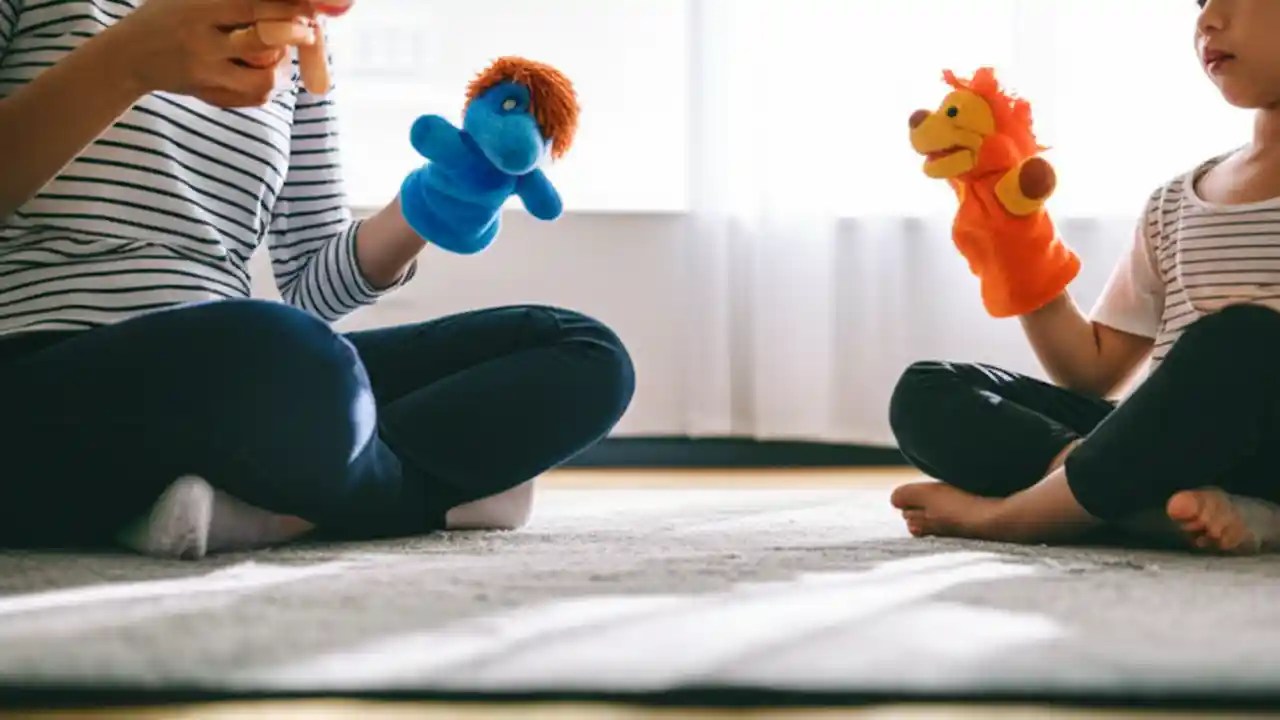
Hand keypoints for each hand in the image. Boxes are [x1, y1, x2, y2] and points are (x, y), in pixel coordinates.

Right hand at [110, 0, 312, 107]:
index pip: (251, 6)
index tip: (307, 8)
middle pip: (262, 42)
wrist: (128, 56)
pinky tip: (268, 72)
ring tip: (282, 55)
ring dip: (282, 68)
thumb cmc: (167, 15)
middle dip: (293, 35)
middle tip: (308, 30)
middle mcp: (202, 42)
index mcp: (198, 9)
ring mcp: (206, 73)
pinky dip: (268, 86)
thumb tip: (283, 1)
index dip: (285, 8)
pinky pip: (253, 98)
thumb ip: (231, 0)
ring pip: (263, 79)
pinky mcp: (209, 94)